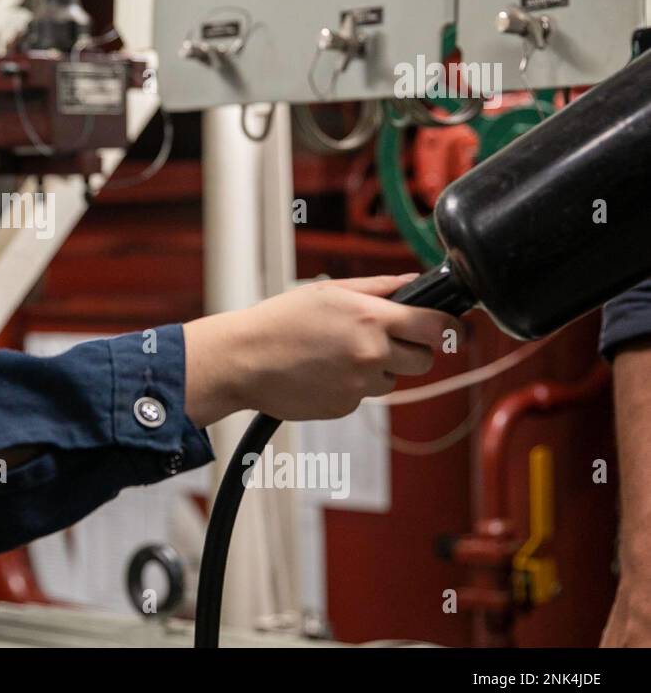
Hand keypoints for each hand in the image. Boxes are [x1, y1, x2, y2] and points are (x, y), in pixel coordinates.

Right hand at [183, 273, 463, 424]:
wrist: (243, 361)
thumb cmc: (279, 321)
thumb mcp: (329, 291)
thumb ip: (379, 287)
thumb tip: (415, 284)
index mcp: (371, 320)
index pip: (438, 328)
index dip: (448, 327)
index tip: (447, 326)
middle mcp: (372, 354)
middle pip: (425, 360)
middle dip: (413, 349)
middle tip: (385, 338)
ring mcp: (360, 385)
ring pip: (392, 379)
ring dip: (378, 367)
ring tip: (338, 353)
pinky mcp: (346, 407)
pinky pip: (364, 396)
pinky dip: (351, 385)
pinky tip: (323, 371)